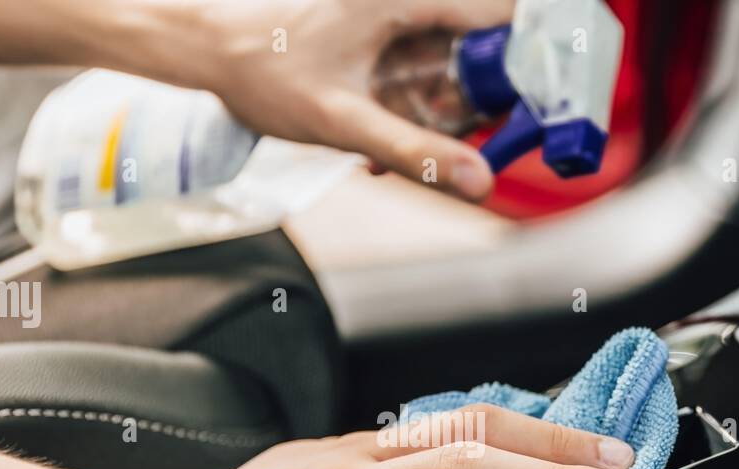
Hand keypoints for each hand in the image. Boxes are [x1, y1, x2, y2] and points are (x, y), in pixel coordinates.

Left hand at [123, 0, 514, 200]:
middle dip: (482, 97)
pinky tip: (386, 133)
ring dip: (447, 106)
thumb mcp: (344, 121)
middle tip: (463, 143)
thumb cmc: (264, 72)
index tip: (533, 111)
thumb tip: (480, 181)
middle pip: (481, 42)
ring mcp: (390, 9)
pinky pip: (420, 60)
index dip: (529, 64)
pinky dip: (416, 100)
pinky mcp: (375, 25)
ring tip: (413, 140)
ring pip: (452, 55)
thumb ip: (414, 152)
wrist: (206, 50)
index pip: (504, 15)